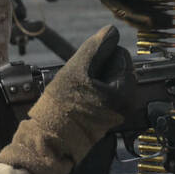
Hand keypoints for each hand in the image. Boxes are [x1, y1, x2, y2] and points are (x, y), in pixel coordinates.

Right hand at [0, 26, 137, 173]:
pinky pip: (101, 93)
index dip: (99, 55)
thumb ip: (95, 47)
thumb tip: (111, 31)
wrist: (47, 142)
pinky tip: (76, 97)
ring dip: (91, 78)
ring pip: (106, 78)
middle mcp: (127, 103)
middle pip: (115, 67)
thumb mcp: (76, 70)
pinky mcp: (106, 117)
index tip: (83, 69)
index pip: (120, 54)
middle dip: (96, 67)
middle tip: (78, 81)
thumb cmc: (59, 109)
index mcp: (125, 91)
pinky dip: (89, 90)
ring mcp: (117, 112)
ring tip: (75, 90)